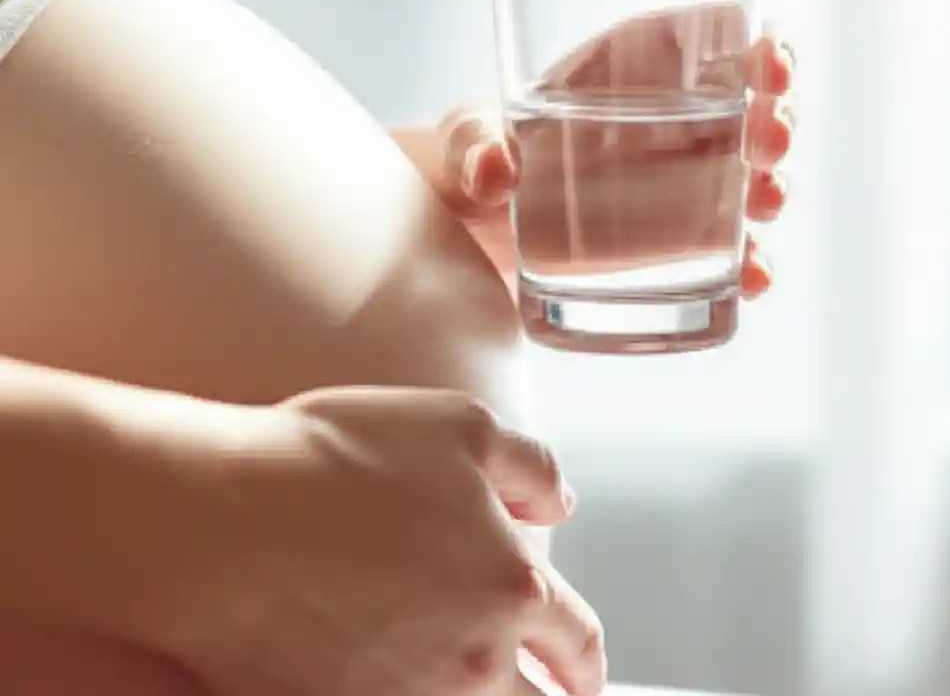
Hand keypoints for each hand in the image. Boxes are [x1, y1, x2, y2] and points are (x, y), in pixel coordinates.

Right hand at [100, 387, 603, 695]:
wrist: (214, 520)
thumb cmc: (328, 465)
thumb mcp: (459, 427)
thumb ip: (529, 468)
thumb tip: (558, 503)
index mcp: (511, 587)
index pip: (577, 643)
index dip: (587, 661)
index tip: (583, 671)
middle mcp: (471, 659)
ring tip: (475, 691)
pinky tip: (405, 688)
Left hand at [395, 8, 793, 300]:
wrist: (473, 227)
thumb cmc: (477, 155)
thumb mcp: (468, 139)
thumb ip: (472, 146)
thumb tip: (491, 171)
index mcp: (637, 68)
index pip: (720, 40)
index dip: (761, 47)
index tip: (770, 66)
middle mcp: (675, 123)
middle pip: (754, 110)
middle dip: (778, 121)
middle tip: (769, 141)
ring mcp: (684, 187)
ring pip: (755, 180)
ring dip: (774, 188)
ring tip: (767, 203)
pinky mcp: (677, 246)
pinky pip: (730, 253)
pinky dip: (752, 265)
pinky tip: (753, 276)